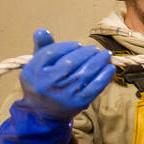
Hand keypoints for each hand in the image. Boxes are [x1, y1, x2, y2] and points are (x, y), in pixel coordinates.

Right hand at [0, 29, 111, 143]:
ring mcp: (63, 94)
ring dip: (98, 62)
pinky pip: (94, 87)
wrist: (42, 112)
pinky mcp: (78, 102)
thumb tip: (43, 30)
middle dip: (85, 53)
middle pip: (69, 63)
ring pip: (84, 74)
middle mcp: (46, 84)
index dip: (67, 47)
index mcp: (32, 72)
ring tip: (105, 55)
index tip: (78, 44)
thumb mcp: (37, 64)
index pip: (51, 53)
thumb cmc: (42, 82)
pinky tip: (110, 68)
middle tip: (94, 49)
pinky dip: (104, 76)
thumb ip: (43, 46)